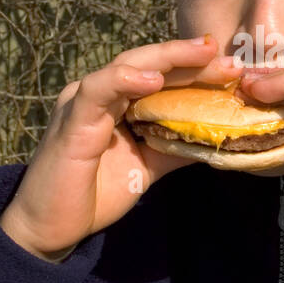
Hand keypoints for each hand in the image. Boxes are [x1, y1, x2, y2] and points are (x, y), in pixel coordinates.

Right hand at [0, 36, 237, 260]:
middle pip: (149, 63)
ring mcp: (82, 102)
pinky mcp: (71, 120)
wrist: (50, 227)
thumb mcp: (147, 166)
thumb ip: (175, 146)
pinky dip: (124, 79)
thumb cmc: (94, 194)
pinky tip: (152, 79)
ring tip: (202, 55)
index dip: (195, 68)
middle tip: (229, 59)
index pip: (160, 73)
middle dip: (191, 59)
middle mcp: (100, 94)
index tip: (233, 68)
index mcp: (117, 101)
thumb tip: (218, 135)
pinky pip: (97, 90)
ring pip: (127, 65)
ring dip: (167, 59)